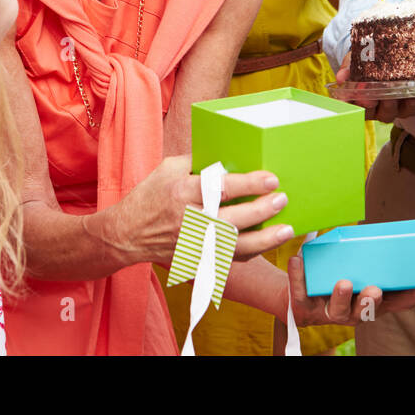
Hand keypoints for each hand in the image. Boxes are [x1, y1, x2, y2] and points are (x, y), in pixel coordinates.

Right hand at [109, 155, 294, 265]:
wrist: (127, 234)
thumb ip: (199, 161)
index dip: (248, 184)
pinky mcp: (196, 260)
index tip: (271, 179)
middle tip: (282, 199)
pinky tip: (267, 243)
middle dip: (261, 210)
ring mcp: (192, 244)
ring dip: (264, 240)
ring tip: (286, 229)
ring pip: (234, 246)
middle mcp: (188, 221)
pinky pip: (229, 260)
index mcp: (181, 192)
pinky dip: (250, 253)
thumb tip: (231, 154)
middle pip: (231, 219)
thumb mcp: (168, 168)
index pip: (220, 188)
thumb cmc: (150, 195)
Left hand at [286, 253, 414, 326]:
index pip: (396, 303)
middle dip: (372, 303)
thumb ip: (363, 252)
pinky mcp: (303, 307)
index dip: (414, 297)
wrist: (295, 293)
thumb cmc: (331, 276)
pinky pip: (300, 293)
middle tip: (375, 290)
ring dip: (342, 297)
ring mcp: (328, 312)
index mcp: (368, 302)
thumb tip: (377, 223)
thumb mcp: (351, 265)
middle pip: (367, 312)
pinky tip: (298, 259)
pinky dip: (298, 276)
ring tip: (344, 283)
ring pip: (339, 310)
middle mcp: (352, 311)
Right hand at [336, 57, 414, 122]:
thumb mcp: (355, 61)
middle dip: (370, 103)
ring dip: (390, 103)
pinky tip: (412, 92)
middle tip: (371, 95)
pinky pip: (411, 109)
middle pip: (371, 112)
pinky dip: (412, 102)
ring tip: (392, 90)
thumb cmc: (368, 61)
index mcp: (358, 101)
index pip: (351, 106)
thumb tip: (340, 78)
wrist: (387, 56)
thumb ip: (348, 69)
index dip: (351, 103)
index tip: (353, 95)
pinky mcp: (409, 107)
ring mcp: (391, 109)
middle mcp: (374, 109)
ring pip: (389, 113)